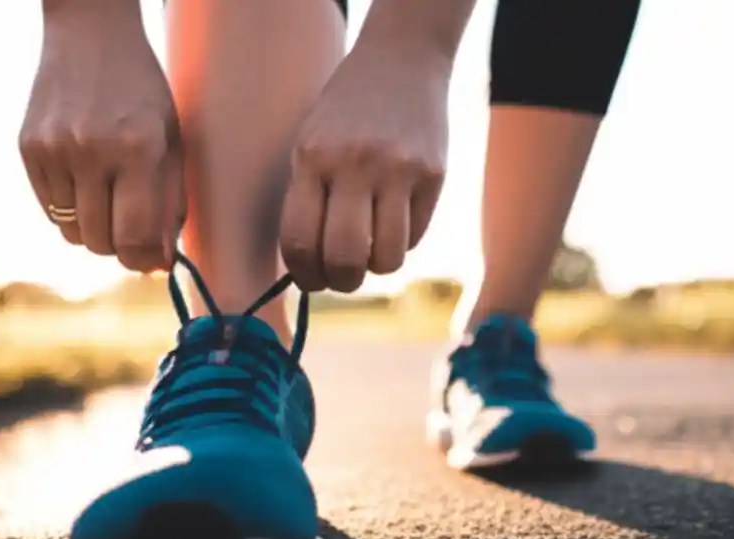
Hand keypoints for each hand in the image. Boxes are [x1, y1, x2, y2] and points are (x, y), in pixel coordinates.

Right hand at [19, 2, 183, 271]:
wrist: (90, 34)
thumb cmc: (143, 93)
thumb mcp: (171, 140)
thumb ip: (170, 203)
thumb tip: (157, 263)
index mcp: (138, 148)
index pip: (134, 236)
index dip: (143, 260)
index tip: (151, 262)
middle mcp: (91, 150)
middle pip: (101, 241)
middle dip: (121, 246)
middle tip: (131, 227)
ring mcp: (54, 149)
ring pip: (72, 233)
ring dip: (94, 229)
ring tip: (109, 196)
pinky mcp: (28, 147)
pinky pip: (50, 210)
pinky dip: (70, 209)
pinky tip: (85, 178)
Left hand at [280, 44, 449, 291]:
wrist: (401, 61)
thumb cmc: (345, 114)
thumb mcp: (311, 145)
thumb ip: (307, 200)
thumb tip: (309, 269)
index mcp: (312, 158)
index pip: (299, 241)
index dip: (304, 275)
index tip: (311, 280)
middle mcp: (353, 164)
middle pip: (344, 258)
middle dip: (340, 282)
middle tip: (341, 277)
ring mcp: (398, 170)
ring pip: (387, 258)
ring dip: (376, 267)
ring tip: (372, 248)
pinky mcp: (433, 175)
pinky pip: (414, 236)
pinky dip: (402, 241)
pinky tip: (396, 216)